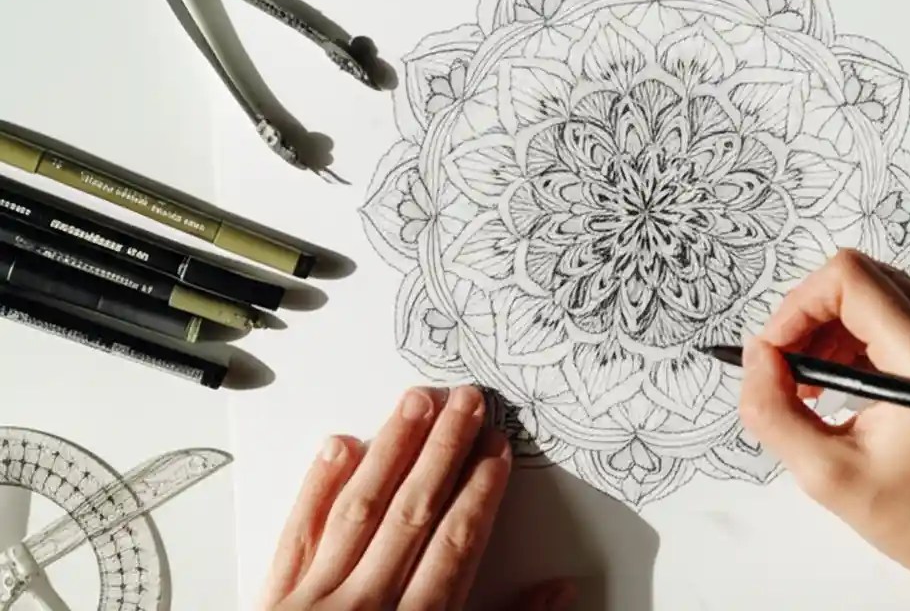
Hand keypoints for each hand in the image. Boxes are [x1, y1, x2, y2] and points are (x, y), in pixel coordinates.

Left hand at [261, 386, 575, 610]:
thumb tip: (559, 592)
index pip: (456, 544)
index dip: (481, 491)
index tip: (498, 447)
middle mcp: (365, 607)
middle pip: (412, 512)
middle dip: (443, 451)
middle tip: (467, 399)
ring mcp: (314, 601)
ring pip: (359, 508)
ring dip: (390, 449)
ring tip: (414, 402)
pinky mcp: (272, 602)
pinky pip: (298, 534)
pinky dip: (318, 488)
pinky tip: (339, 446)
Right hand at [739, 250, 909, 609]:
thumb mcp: (827, 475)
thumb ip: (774, 411)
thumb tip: (756, 355)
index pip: (850, 280)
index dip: (798, 306)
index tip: (776, 351)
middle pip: (863, 278)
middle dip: (811, 316)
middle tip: (787, 369)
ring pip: (881, 290)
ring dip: (833, 327)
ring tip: (814, 384)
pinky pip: (904, 311)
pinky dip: (862, 336)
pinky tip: (846, 382)